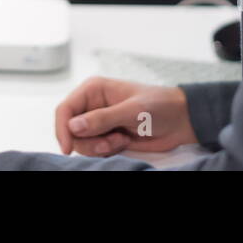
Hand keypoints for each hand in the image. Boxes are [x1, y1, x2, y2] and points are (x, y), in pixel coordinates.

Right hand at [54, 77, 197, 156]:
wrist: (180, 121)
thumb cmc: (159, 106)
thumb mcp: (132, 110)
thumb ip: (102, 118)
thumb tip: (73, 126)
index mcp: (93, 90)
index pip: (65, 109)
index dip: (62, 129)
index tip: (68, 149)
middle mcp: (92, 105)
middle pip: (71, 130)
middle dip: (90, 141)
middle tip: (113, 141)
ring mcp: (99, 123)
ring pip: (82, 143)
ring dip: (100, 147)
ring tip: (122, 140)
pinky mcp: (106, 137)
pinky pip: (94, 151)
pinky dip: (107, 152)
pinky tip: (124, 142)